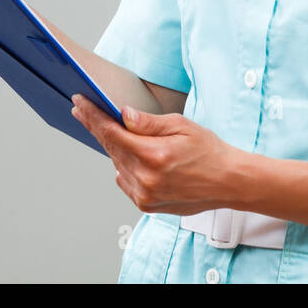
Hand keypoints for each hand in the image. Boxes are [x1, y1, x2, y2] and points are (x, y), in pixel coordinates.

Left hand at [70, 94, 239, 215]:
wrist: (228, 181)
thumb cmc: (209, 151)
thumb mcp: (182, 126)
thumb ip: (149, 123)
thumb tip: (123, 114)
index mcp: (154, 155)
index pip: (112, 132)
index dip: (93, 116)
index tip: (80, 103)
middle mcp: (145, 178)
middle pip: (110, 147)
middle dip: (95, 126)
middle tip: (81, 110)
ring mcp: (144, 194)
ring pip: (116, 163)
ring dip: (111, 145)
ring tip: (105, 127)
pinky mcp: (146, 204)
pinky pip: (125, 179)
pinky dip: (123, 164)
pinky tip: (128, 153)